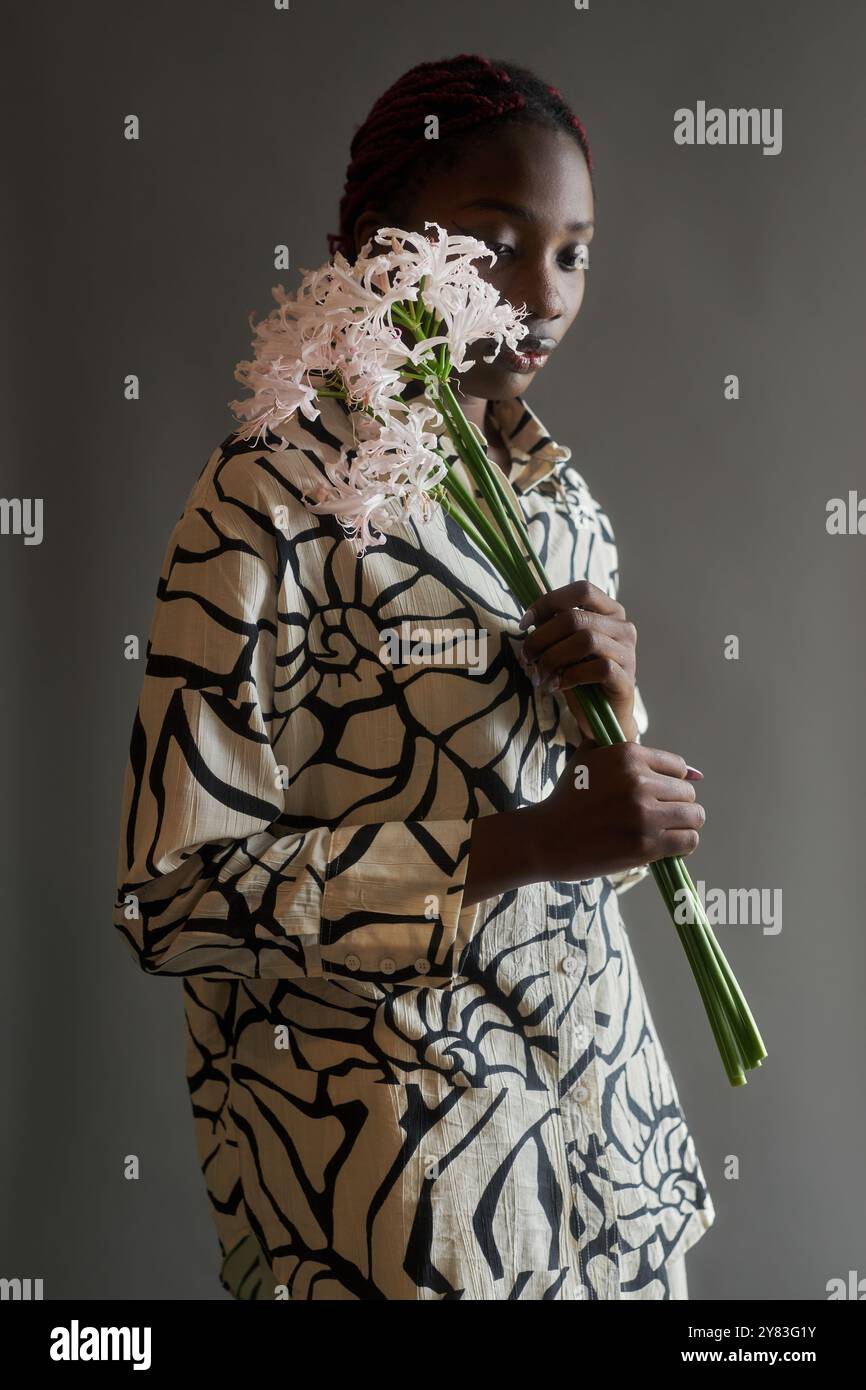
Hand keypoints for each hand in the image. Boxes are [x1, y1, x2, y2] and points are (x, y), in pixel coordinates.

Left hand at [518, 580, 638, 741]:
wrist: (601, 717)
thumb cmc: (580, 677)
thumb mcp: (564, 647)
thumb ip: (554, 628)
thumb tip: (530, 618)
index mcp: (609, 612)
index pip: (582, 590)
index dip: (549, 602)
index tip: (523, 623)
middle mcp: (623, 628)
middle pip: (575, 618)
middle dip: (542, 638)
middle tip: (527, 657)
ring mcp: (628, 653)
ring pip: (586, 640)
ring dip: (553, 658)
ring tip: (540, 675)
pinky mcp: (627, 679)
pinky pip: (599, 668)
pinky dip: (571, 676)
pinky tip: (558, 686)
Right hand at [535, 738, 705, 881]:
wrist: (546, 838)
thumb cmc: (567, 799)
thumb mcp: (587, 758)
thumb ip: (623, 750)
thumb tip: (686, 768)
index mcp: (627, 755)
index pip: (677, 766)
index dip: (671, 781)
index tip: (660, 793)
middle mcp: (639, 781)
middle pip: (688, 792)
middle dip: (676, 804)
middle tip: (658, 815)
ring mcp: (644, 814)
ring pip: (694, 816)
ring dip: (684, 824)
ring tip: (667, 830)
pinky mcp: (646, 845)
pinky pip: (688, 840)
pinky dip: (683, 843)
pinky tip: (667, 845)